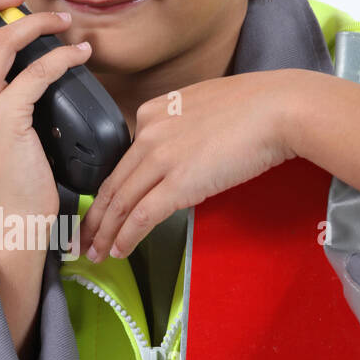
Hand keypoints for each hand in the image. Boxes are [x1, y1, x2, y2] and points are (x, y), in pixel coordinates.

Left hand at [77, 70, 297, 261]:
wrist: (278, 108)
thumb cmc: (255, 107)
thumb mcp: (203, 106)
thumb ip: (181, 127)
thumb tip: (182, 153)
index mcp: (153, 112)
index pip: (124, 159)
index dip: (109, 189)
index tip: (102, 208)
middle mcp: (149, 134)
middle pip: (112, 184)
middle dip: (94, 218)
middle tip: (82, 239)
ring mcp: (160, 158)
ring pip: (120, 203)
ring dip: (105, 234)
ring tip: (95, 253)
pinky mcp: (178, 183)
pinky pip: (141, 216)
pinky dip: (126, 237)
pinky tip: (119, 250)